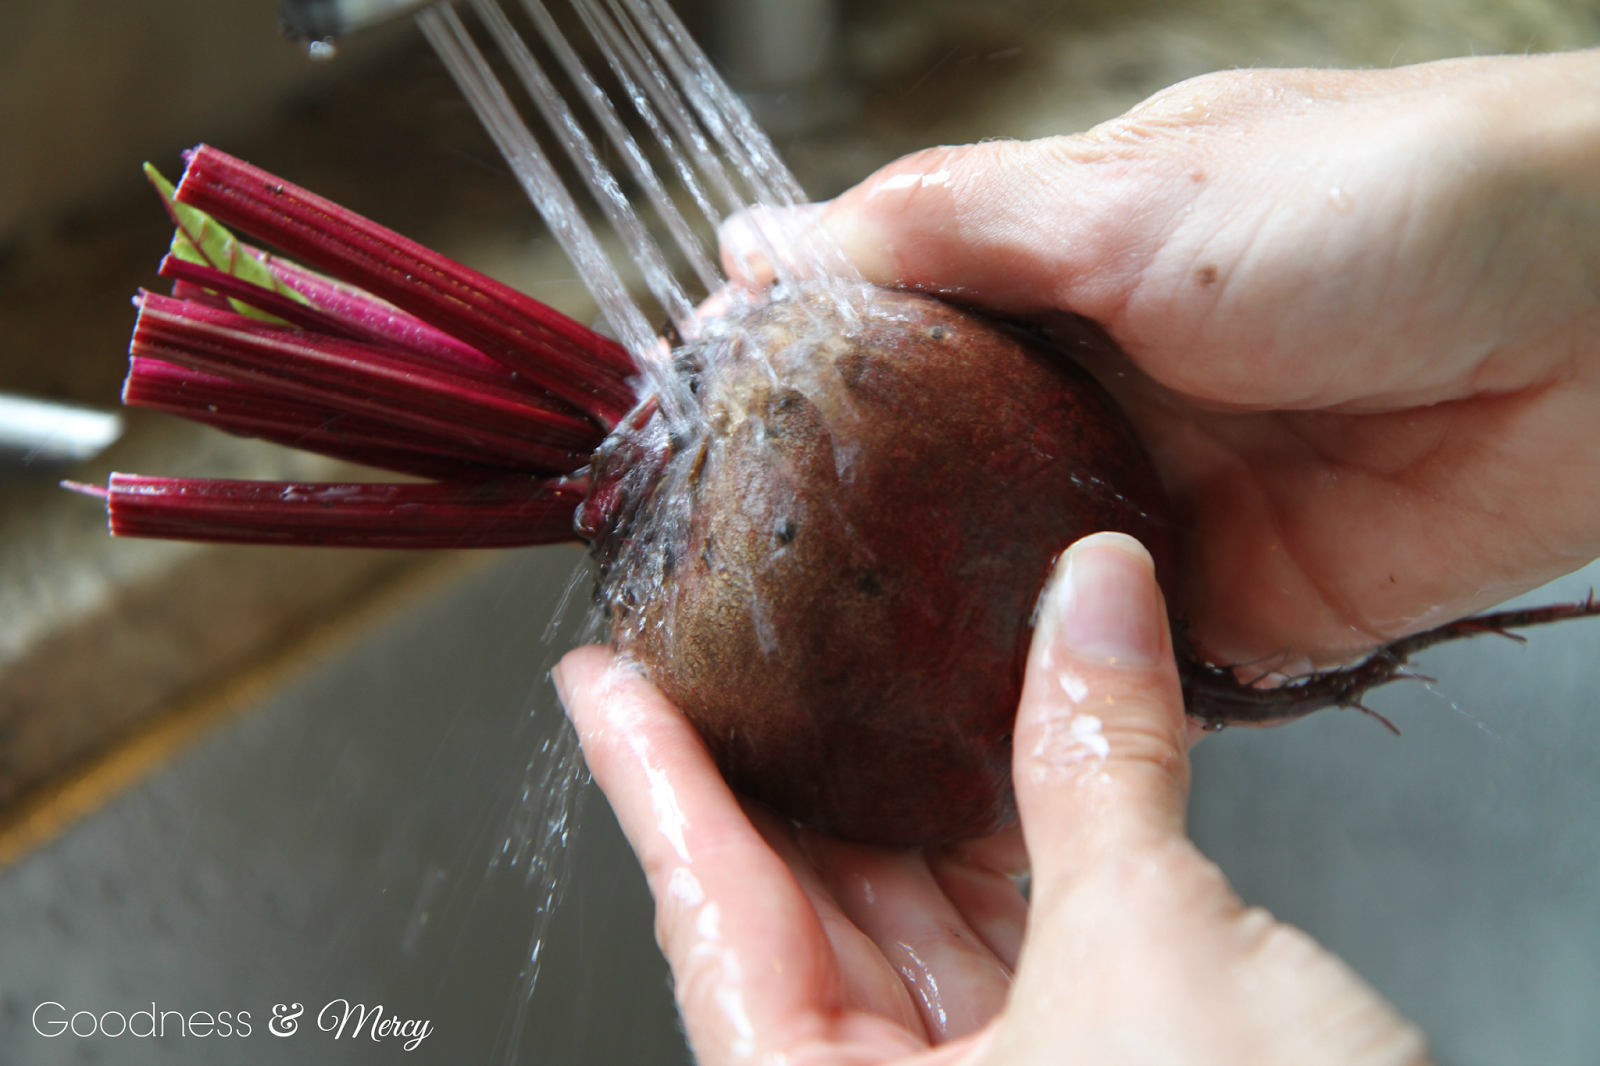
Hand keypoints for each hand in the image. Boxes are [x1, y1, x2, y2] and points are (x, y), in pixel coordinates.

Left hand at [555, 532, 1430, 1064]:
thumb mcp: (1153, 958)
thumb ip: (1102, 765)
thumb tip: (1091, 600)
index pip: (707, 916)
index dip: (653, 781)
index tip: (605, 686)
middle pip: (803, 911)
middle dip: (796, 767)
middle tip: (772, 646)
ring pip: (913, 921)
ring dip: (923, 793)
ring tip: (896, 670)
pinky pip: (1010, 941)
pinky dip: (1018, 842)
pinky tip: (1017, 752)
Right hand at [727, 50, 1599, 668]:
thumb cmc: (1384, 207)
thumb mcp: (1131, 198)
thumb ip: (943, 227)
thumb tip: (758, 242)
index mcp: (1055, 269)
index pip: (879, 326)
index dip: (785, 375)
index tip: (688, 433)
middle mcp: (1087, 388)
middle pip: (924, 467)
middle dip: (837, 520)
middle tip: (722, 580)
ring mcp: (1146, 502)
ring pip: (997, 574)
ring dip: (926, 617)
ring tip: (806, 671)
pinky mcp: (1219, 604)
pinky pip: (1101, 658)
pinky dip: (1041, 691)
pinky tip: (953, 724)